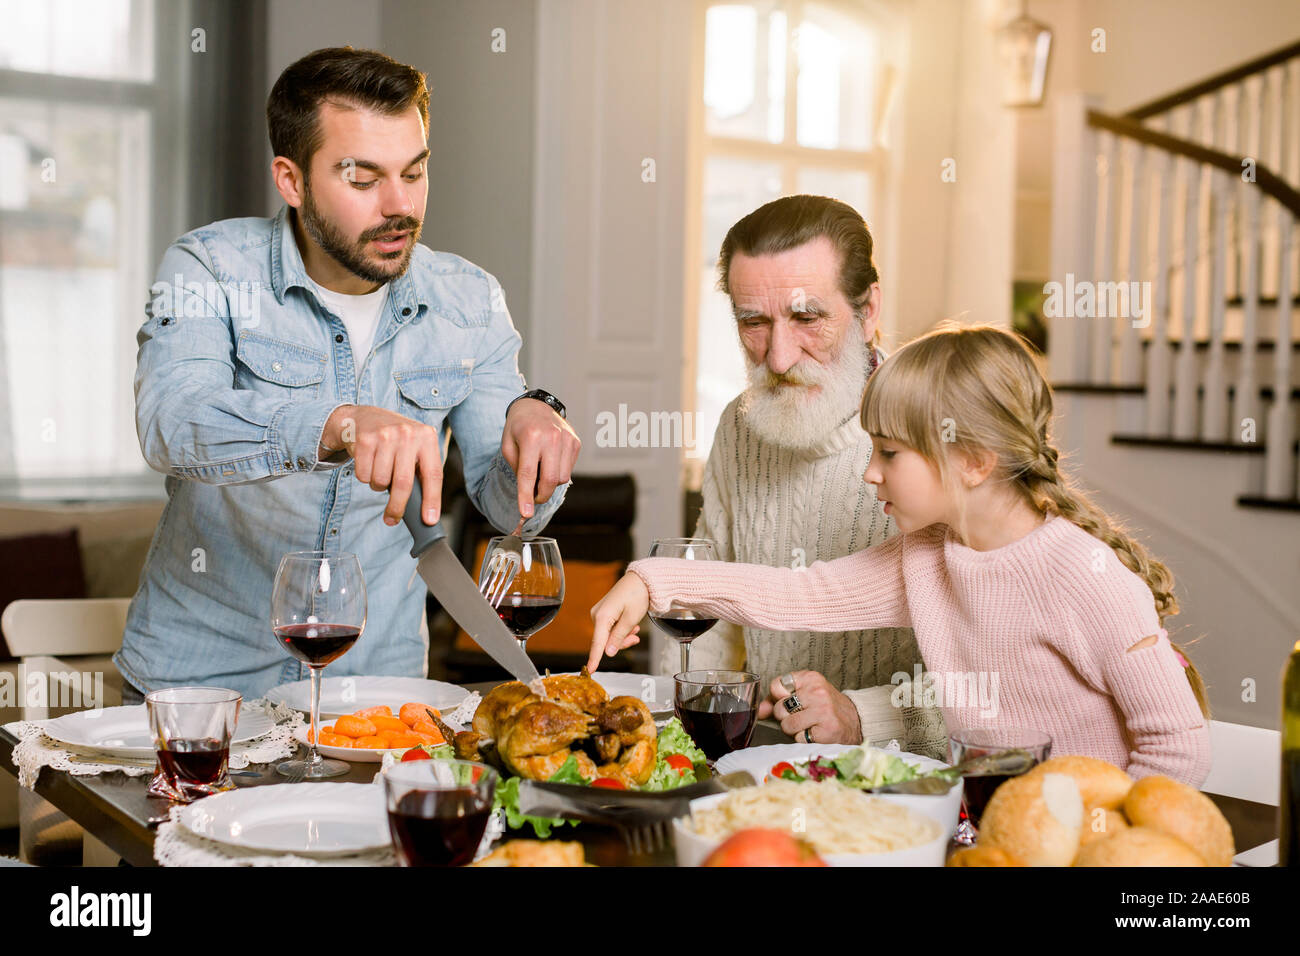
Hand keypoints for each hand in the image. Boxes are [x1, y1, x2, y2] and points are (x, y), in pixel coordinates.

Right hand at [321, 404, 441, 526]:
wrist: (366, 417)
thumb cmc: (397, 440)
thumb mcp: (416, 448)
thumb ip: (423, 472)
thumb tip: (427, 511)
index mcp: (427, 437)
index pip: (433, 474)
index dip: (432, 500)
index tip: (429, 519)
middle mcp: (408, 434)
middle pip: (404, 483)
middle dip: (397, 507)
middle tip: (392, 519)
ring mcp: (385, 435)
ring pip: (380, 481)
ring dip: (378, 486)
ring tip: (381, 472)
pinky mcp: (364, 440)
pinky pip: (363, 475)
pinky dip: (365, 477)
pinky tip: (369, 463)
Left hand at [502, 398, 580, 517]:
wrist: (535, 406)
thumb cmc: (518, 428)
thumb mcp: (507, 446)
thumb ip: (517, 469)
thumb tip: (529, 493)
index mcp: (531, 437)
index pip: (528, 473)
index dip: (526, 496)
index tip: (525, 513)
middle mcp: (552, 437)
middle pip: (550, 480)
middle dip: (541, 495)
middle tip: (532, 498)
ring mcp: (567, 439)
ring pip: (562, 478)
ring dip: (549, 483)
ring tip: (539, 471)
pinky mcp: (575, 442)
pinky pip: (568, 470)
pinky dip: (558, 473)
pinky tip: (549, 462)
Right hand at [587, 572, 649, 671]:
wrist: (641, 580)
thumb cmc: (636, 595)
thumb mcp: (631, 619)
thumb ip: (619, 637)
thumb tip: (608, 653)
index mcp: (602, 616)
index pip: (597, 643)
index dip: (594, 658)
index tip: (590, 670)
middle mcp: (597, 615)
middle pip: (605, 641)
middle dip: (621, 642)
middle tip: (635, 637)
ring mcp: (600, 614)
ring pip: (609, 636)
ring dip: (623, 636)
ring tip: (635, 628)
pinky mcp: (604, 613)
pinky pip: (610, 629)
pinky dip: (621, 630)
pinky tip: (631, 624)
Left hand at [757, 671, 862, 744]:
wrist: (856, 721)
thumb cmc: (824, 707)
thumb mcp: (804, 694)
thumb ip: (777, 699)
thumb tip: (759, 711)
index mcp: (810, 678)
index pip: (776, 686)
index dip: (777, 698)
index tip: (788, 701)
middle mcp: (817, 692)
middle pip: (779, 708)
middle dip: (785, 717)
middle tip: (801, 716)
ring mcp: (822, 711)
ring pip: (787, 725)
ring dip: (794, 730)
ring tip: (808, 725)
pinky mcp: (826, 730)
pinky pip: (799, 738)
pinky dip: (804, 739)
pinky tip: (816, 733)